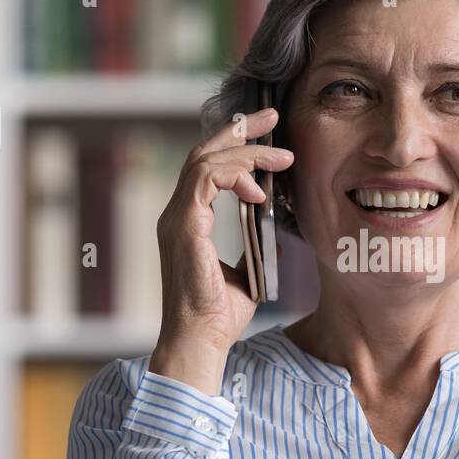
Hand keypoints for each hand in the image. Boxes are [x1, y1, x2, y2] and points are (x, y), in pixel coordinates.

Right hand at [149, 107, 292, 393]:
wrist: (201, 342)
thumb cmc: (220, 316)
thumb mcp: (249, 273)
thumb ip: (258, 247)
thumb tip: (281, 230)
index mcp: (189, 221)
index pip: (208, 167)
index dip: (236, 144)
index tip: (270, 135)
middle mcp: (177, 214)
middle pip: (204, 152)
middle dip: (240, 129)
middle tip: (273, 116)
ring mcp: (176, 218)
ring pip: (205, 159)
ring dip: (245, 150)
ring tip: (282, 155)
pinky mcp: (183, 225)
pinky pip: (204, 179)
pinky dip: (234, 174)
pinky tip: (259, 189)